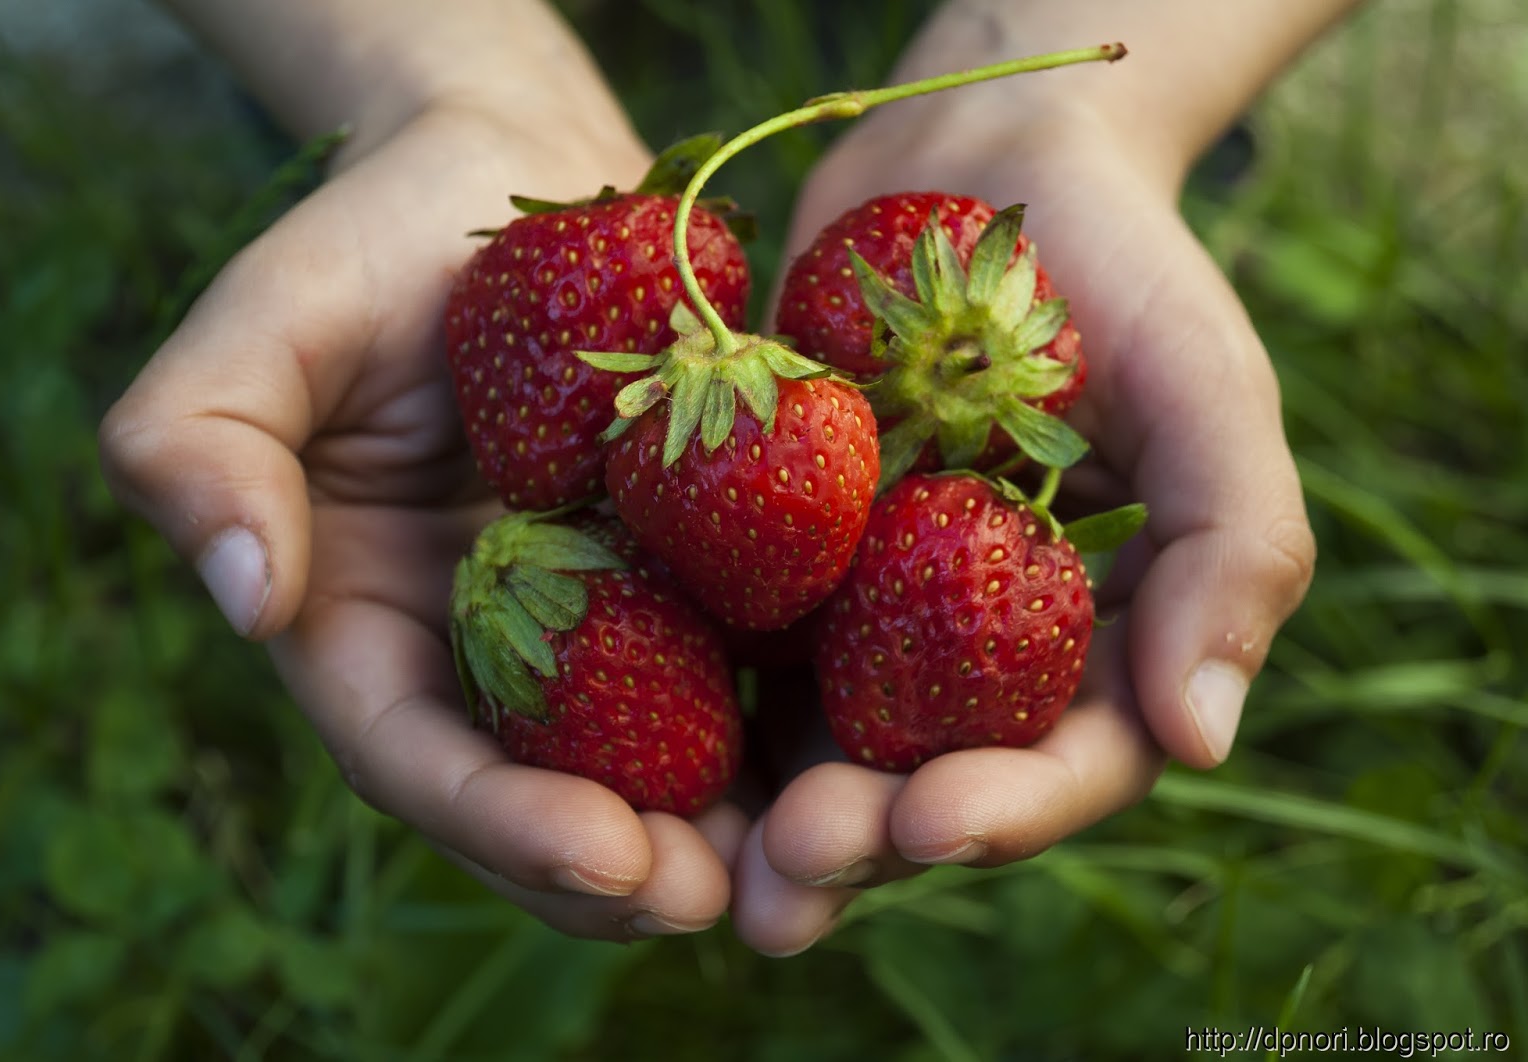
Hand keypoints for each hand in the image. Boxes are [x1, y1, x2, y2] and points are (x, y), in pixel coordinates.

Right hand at [98, 93, 748, 940]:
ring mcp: (601, 619)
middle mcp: (489, 650)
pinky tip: (870, 747)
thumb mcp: (261, 327)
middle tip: (729, 902)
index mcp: (371, 627)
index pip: (422, 761)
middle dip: (633, 868)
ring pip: (661, 760)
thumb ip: (201, 448)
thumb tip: (252, 599)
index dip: (505, 824)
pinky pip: (748, 663)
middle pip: (550, 795)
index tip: (608, 857)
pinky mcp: (695, 571)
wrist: (512, 171)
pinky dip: (797, 720)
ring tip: (815, 863)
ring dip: (734, 830)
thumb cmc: (371, 240)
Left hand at [731, 24, 1315, 955]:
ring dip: (746, 810)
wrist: (978, 165)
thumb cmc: (1120, 272)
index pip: (1062, 765)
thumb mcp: (1206, 391)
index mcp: (1091, 645)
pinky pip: (718, 632)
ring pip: (804, 738)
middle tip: (786, 877)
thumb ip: (1237, 552)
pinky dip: (663, 682)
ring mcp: (861, 612)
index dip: (1003, 812)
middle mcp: (968, 653)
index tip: (931, 825)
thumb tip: (1200, 742)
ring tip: (686, 863)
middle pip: (917, 780)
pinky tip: (598, 729)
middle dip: (855, 838)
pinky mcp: (765, 556)